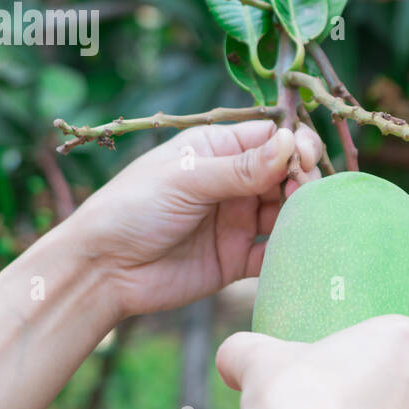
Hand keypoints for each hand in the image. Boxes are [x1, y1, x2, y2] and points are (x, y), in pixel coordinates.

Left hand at [67, 120, 324, 318]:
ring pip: (287, 213)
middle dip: (303, 180)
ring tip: (306, 223)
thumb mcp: (187, 179)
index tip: (305, 161)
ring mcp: (237, 221)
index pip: (273, 138)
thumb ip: (241, 168)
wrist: (102, 270)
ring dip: (302, 215)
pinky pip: (274, 253)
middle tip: (303, 194)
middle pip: (286, 174)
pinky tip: (299, 252)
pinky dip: (291, 252)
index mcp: (218, 150)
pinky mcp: (237, 259)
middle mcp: (232, 183)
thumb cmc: (132, 208)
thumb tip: (292, 144)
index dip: (296, 146)